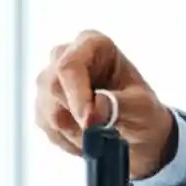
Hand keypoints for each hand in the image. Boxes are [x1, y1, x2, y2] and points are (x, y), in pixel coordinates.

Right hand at [35, 30, 175, 179]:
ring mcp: (49, 80)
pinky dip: (70, 142)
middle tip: (102, 136)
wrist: (135, 128)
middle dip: (77, 119)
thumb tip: (94, 111)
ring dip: (77, 134)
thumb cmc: (141, 108)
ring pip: (48, 112)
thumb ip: (119, 105)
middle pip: (52, 87)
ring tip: (103, 136)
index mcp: (92, 44)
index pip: (70, 65)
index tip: (91, 123)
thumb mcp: (141, 106)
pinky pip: (48, 129)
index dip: (76, 95)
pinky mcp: (43, 105)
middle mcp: (64, 56)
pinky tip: (90, 139)